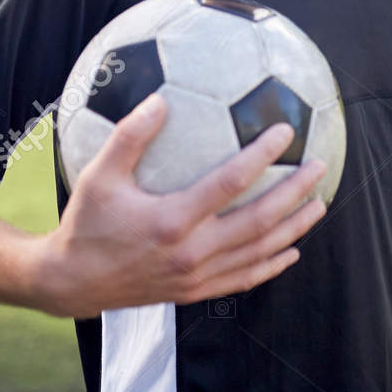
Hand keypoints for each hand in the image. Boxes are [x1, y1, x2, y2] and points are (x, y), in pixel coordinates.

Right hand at [31, 92, 326, 318]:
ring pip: (258, 252)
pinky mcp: (195, 292)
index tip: (285, 132)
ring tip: (319, 205)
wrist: (72, 282)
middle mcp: (191, 252)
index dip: (261, 156)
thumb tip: (160, 99)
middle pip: (258, 221)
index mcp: (171, 221)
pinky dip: (272, 265)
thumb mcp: (99, 174)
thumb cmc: (86, 222)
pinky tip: (291, 250)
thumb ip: (130, 136)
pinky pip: (243, 278)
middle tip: (319, 167)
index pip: (229, 184)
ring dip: (293, 228)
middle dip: (295, 193)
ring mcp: (196, 277)